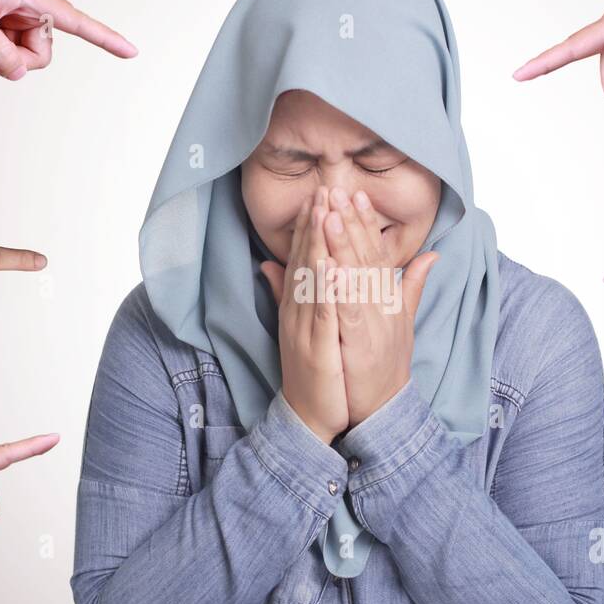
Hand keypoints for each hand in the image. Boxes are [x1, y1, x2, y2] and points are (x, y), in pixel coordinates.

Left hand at [0, 0, 136, 79]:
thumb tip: (19, 75)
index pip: (78, 23)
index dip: (107, 40)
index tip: (132, 51)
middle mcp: (34, 3)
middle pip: (43, 52)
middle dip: (18, 57)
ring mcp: (23, 11)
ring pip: (28, 52)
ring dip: (5, 49)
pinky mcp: (13, 16)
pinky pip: (15, 44)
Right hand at [259, 190, 350, 444]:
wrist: (310, 415)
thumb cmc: (314, 370)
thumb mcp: (305, 325)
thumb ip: (288, 293)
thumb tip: (272, 264)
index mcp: (299, 304)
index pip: (304, 256)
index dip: (310, 224)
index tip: (320, 193)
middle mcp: (297, 310)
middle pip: (304, 259)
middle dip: (313, 223)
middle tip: (322, 188)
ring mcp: (304, 328)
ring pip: (310, 280)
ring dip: (316, 245)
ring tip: (323, 212)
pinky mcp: (316, 347)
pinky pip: (321, 314)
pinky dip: (325, 289)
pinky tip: (331, 266)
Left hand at [323, 185, 438, 428]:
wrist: (384, 408)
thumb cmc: (386, 364)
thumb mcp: (400, 320)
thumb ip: (411, 286)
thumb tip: (431, 255)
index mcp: (386, 297)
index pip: (375, 252)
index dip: (365, 222)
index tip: (354, 193)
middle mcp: (381, 304)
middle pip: (365, 255)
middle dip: (351, 221)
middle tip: (338, 188)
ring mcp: (372, 322)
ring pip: (356, 276)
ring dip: (343, 244)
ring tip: (330, 215)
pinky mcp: (360, 343)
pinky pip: (348, 311)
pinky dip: (340, 288)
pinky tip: (330, 266)